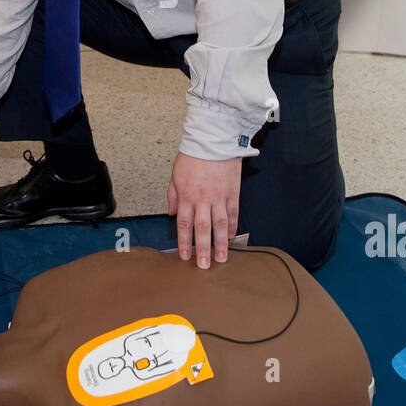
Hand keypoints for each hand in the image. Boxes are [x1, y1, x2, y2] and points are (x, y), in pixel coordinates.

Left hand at [167, 152, 240, 268]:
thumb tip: (172, 213)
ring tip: (221, 258)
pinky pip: (233, 214)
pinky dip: (233, 227)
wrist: (213, 140)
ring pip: (220, 225)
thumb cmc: (193, 156)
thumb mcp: (175, 175)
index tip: (185, 256)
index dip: (184, 242)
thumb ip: (173, 195)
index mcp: (187, 196)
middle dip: (203, 249)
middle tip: (204, 265)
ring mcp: (220, 197)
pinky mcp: (233, 193)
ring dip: (220, 243)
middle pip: (203, 229)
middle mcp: (203, 199)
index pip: (184, 224)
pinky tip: (232, 238)